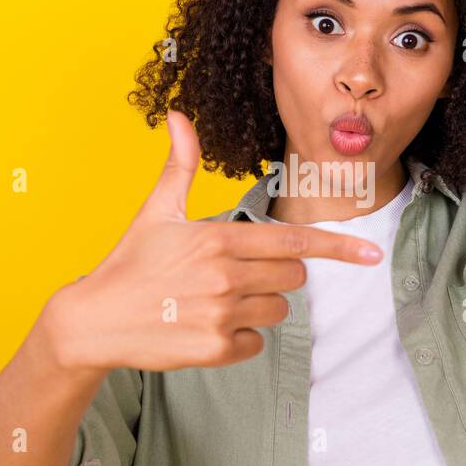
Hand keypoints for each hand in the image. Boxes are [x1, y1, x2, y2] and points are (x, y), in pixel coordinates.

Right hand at [44, 110, 384, 374]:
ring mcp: (221, 316)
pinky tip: (205, 326)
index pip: (295, 243)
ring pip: (278, 309)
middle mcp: (225, 277)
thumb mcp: (156, 211)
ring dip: (257, 304)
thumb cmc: (129, 262)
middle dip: (276, 273)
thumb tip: (178, 115)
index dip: (339, 247)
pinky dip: (240, 337)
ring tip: (213, 300)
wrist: (93, 321)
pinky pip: (257, 342)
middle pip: (293, 277)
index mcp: (218, 239)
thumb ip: (180, 164)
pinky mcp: (215, 350)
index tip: (372, 254)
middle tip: (235, 273)